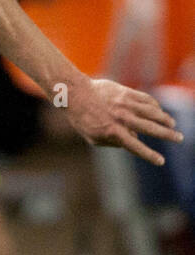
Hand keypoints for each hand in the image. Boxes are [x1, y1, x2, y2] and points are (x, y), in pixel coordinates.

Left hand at [64, 77, 182, 165]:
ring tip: (172, 124)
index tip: (161, 161)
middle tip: (179, 138)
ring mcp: (125, 104)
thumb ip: (113, 142)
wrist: (75, 94)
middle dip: (167, 135)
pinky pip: (146, 99)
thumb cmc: (83, 119)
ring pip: (152, 112)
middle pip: (151, 128)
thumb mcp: (94, 137)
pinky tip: (159, 110)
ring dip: (165, 119)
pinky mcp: (126, 93)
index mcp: (113, 132)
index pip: (136, 147)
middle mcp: (122, 118)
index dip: (149, 155)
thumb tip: (133, 140)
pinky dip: (155, 106)